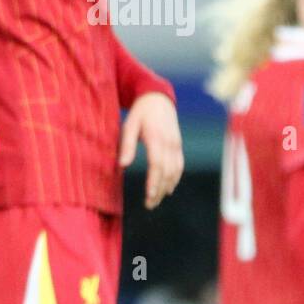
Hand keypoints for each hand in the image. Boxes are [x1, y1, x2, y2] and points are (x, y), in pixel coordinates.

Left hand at [118, 92, 183, 209]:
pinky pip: (179, 165)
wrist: (158, 98)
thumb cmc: (140, 113)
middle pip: (167, 172)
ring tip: (156, 200)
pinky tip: (168, 188)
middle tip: (149, 205)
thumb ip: (127, 145)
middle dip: (159, 190)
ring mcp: (176, 144)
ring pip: (175, 171)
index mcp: (156, 138)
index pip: (157, 165)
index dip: (154, 182)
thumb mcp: (129, 125)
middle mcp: (169, 143)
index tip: (149, 195)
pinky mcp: (178, 145)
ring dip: (167, 187)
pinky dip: (175, 178)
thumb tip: (123, 165)